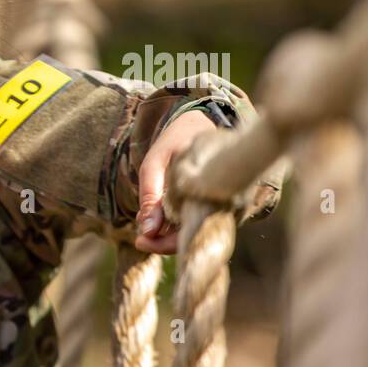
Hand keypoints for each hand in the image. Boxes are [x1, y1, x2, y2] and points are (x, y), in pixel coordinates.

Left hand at [134, 110, 216, 254]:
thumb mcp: (155, 163)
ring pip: (198, 232)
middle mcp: (227, 202)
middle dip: (164, 243)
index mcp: (212, 189)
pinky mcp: (223, 206)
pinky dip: (180, 225)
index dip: (164, 244)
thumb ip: (150, 195)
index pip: (191, 233)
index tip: (139, 241)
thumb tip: (147, 231)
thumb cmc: (176, 140)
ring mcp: (228, 205)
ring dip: (171, 234)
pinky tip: (162, 217)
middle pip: (196, 238)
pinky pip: (202, 223)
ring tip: (148, 223)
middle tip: (139, 239)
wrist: (201, 122)